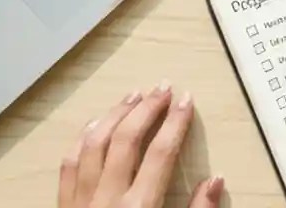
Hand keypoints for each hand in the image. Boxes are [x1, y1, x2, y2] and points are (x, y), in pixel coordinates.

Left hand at [59, 82, 223, 207]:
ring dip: (115, 115)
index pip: (161, 153)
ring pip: (94, 143)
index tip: (186, 101)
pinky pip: (70, 163)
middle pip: (127, 139)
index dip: (176, 122)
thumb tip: (215, 182)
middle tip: (163, 89)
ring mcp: (81, 203)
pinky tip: (95, 126)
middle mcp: (107, 201)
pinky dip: (83, 138)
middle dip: (147, 109)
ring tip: (133, 97)